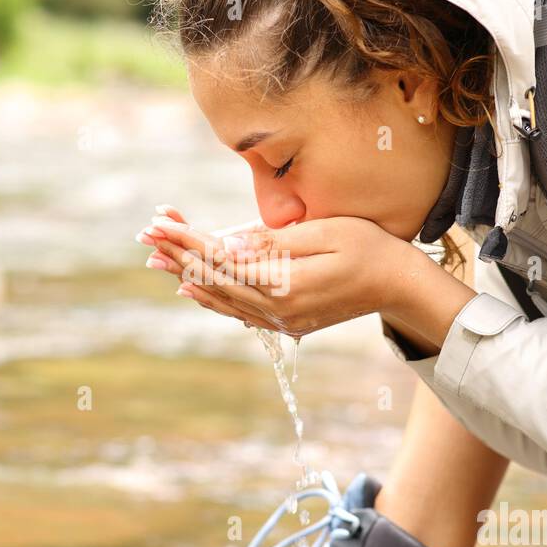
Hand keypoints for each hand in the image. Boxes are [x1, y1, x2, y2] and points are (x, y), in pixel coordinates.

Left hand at [148, 215, 421, 337]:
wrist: (400, 286)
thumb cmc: (369, 248)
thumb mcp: (325, 233)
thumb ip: (274, 242)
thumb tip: (228, 244)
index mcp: (284, 285)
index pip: (222, 259)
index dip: (188, 239)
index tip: (160, 223)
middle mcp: (277, 310)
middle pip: (214, 280)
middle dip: (177, 255)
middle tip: (146, 237)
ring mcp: (282, 321)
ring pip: (221, 299)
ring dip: (187, 276)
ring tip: (156, 259)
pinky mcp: (289, 323)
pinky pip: (239, 312)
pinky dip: (211, 298)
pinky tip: (193, 288)